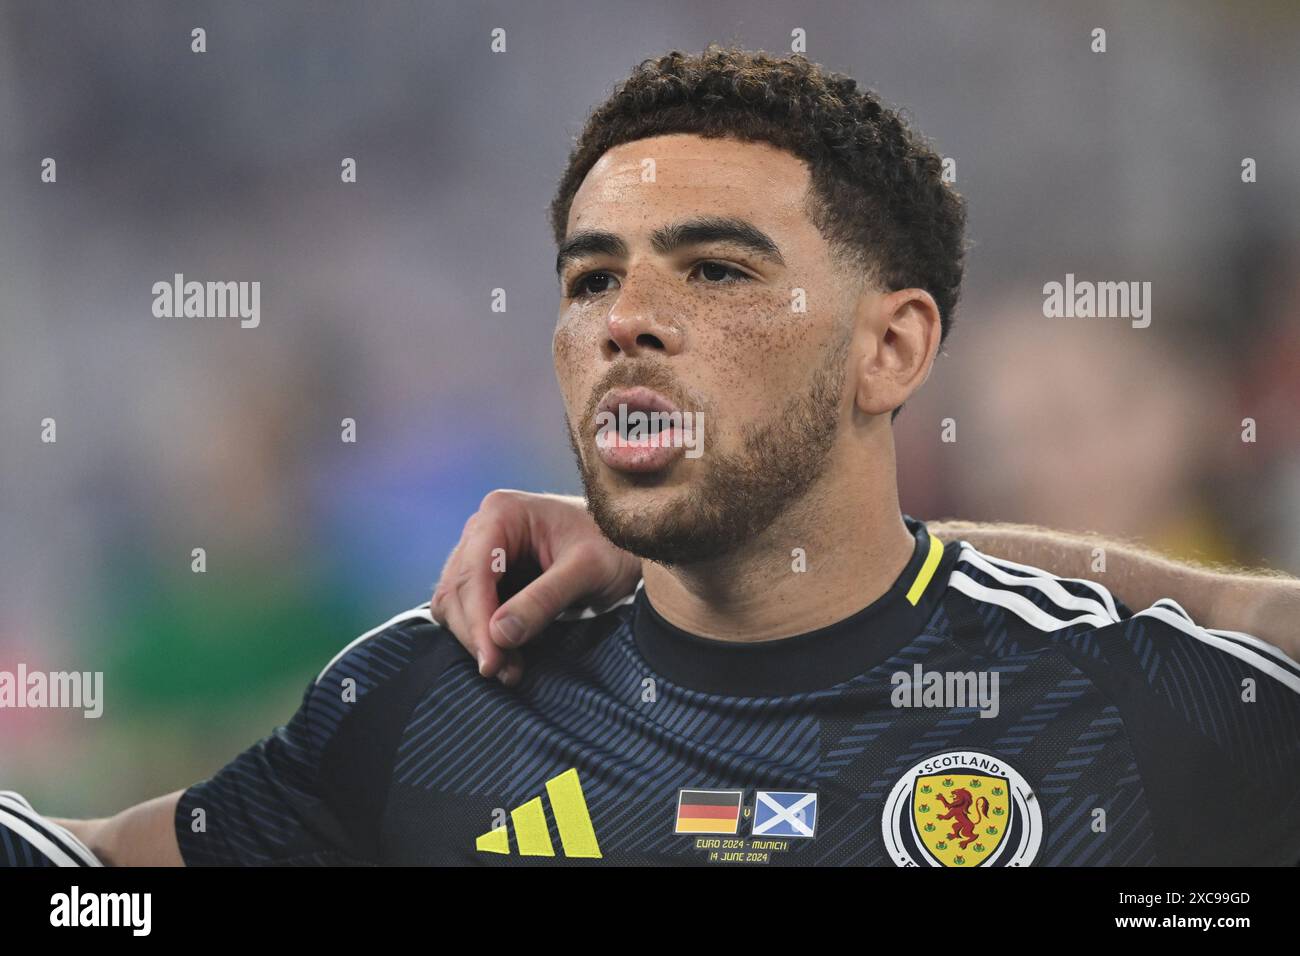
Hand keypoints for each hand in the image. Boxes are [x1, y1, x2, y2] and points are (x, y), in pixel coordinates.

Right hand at [430, 491, 641, 684]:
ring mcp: (483, 551)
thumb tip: (499, 634)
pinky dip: (485, 637)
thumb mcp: (587, 571)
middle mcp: (483, 527)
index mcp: (502, 512)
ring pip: (456, 603)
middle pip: (457, 590)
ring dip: (478, 640)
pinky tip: (509, 658)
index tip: (491, 661)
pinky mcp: (490, 575)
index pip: (473, 573)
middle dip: (476, 634)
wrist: (629, 543)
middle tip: (503, 672)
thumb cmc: (614, 547)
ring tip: (510, 670)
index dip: (477, 621)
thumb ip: (545, 599)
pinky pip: (471, 610)